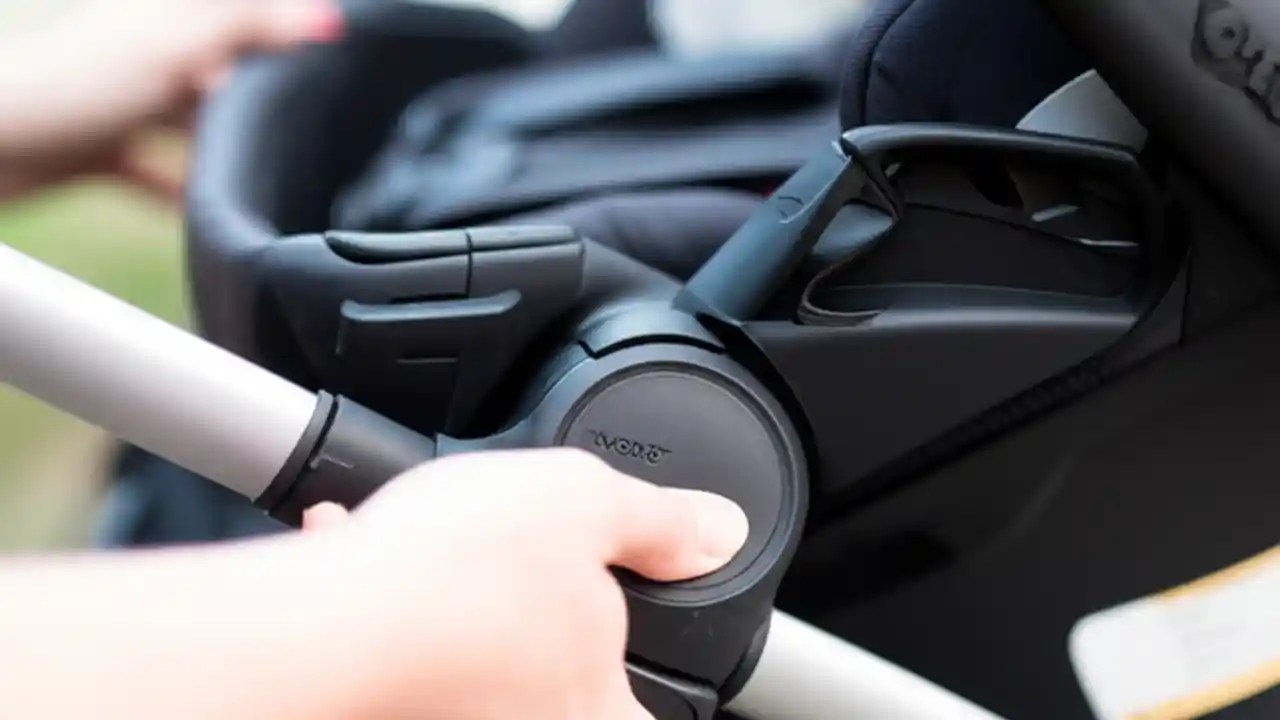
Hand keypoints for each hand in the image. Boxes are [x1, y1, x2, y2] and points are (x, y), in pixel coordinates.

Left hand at [0, 0, 343, 201]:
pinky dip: (187, 190)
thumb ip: (252, 28)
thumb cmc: (72, 85)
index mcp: (168, 17)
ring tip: (269, 173)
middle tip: (313, 130)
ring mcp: (126, 102)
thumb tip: (329, 20)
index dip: (289, 35)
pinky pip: (161, 171)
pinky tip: (214, 209)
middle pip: (224, 74)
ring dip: (227, 148)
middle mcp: (150, 53)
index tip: (340, 61)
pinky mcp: (105, 149)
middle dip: (263, 101)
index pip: (245, 20)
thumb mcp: (177, 47)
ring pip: (195, 125)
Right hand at [302, 449, 750, 719]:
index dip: (655, 679)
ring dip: (443, 597)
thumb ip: (661, 524)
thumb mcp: (587, 504)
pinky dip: (379, 600)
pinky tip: (355, 543)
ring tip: (420, 537)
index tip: (639, 649)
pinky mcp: (383, 699)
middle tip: (519, 575)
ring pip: (462, 659)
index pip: (654, 714)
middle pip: (555, 686)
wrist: (324, 616)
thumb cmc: (460, 574)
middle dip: (535, 619)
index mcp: (591, 703)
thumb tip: (718, 530)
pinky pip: (395, 651)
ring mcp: (450, 714)